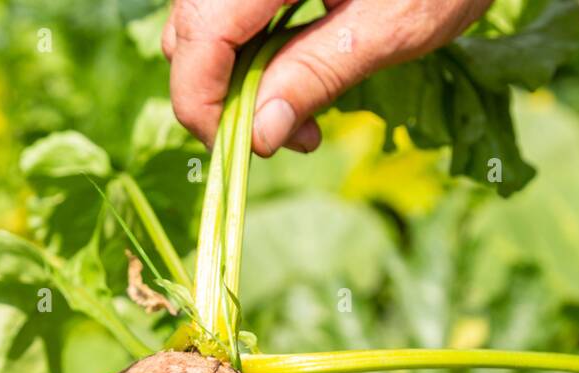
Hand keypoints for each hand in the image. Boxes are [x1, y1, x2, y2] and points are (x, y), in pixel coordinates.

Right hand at [163, 0, 493, 155]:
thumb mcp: (389, 26)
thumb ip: (316, 75)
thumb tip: (258, 136)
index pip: (198, 37)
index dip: (201, 104)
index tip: (241, 152)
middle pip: (189, 29)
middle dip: (220, 97)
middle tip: (285, 135)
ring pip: (202, 20)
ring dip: (236, 77)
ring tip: (297, 111)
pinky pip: (232, 8)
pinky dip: (251, 48)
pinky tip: (295, 71)